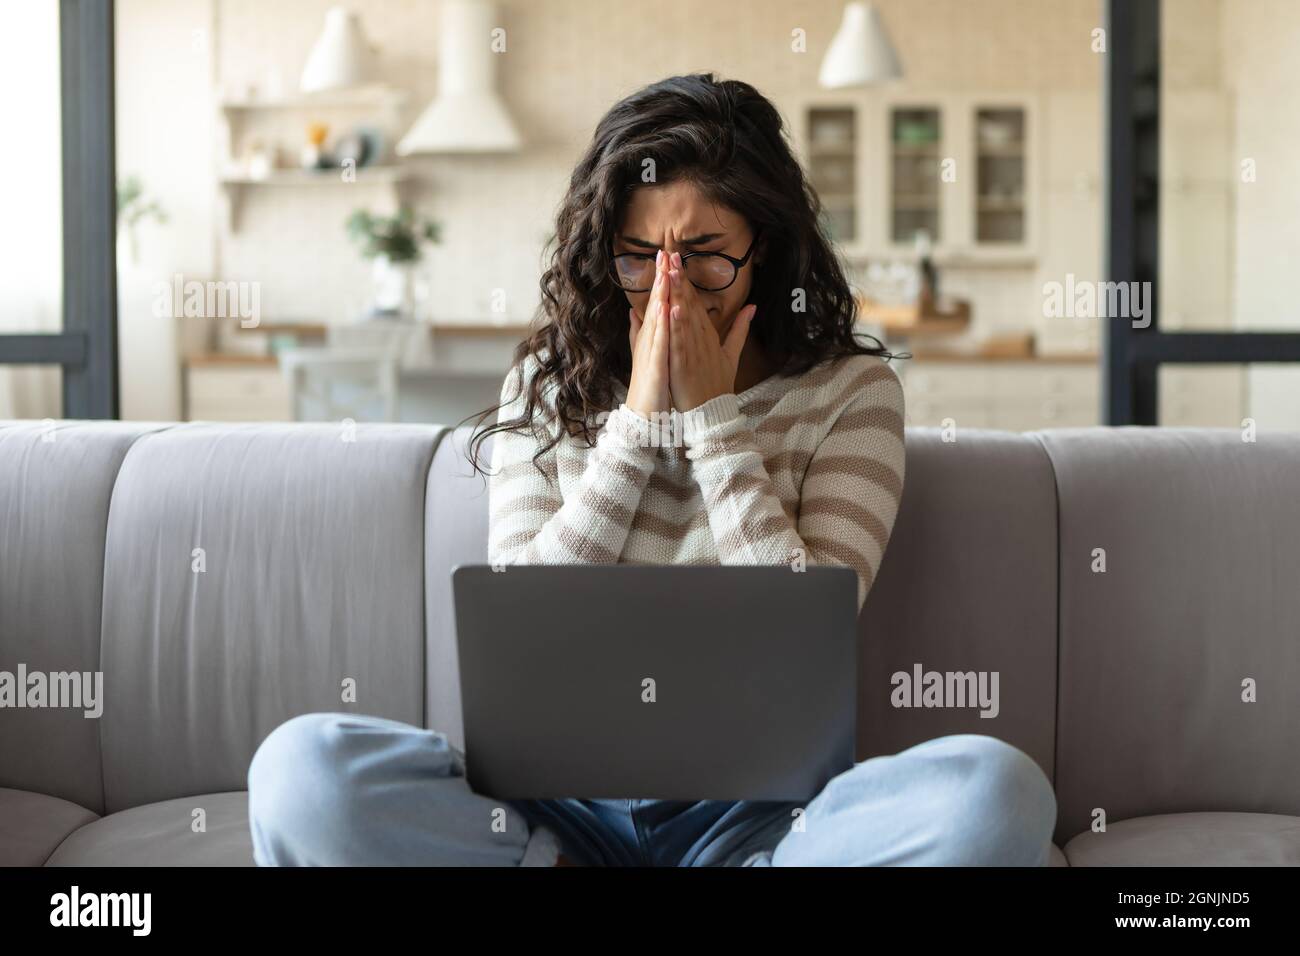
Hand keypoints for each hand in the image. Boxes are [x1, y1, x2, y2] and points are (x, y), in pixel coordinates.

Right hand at [624, 249, 671, 418]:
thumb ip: (640, 333)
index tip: (667, 256)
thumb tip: (634, 312)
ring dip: (660, 295)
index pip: (659, 303)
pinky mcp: (655, 366)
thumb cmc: (649, 388)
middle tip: (665, 251)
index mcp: (653, 338)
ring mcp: (651, 353)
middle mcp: (650, 342)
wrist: (643, 417)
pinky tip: (665, 307)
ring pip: (656, 319)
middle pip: (656, 305)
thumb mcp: (646, 355)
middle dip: (661, 279)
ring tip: (665, 272)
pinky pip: (659, 343)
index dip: (663, 280)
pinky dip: (662, 325)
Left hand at [665, 251, 755, 411]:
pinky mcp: (684, 365)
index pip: (696, 302)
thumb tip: (753, 307)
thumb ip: (741, 329)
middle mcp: (701, 339)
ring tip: (671, 273)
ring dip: (678, 294)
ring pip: (684, 318)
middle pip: (690, 304)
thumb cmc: (718, 384)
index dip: (686, 280)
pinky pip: (679, 342)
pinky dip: (677, 326)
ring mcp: (693, 351)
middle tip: (670, 254)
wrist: (713, 412)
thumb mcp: (732, 354)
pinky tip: (674, 309)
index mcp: (709, 335)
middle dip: (680, 279)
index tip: (677, 259)